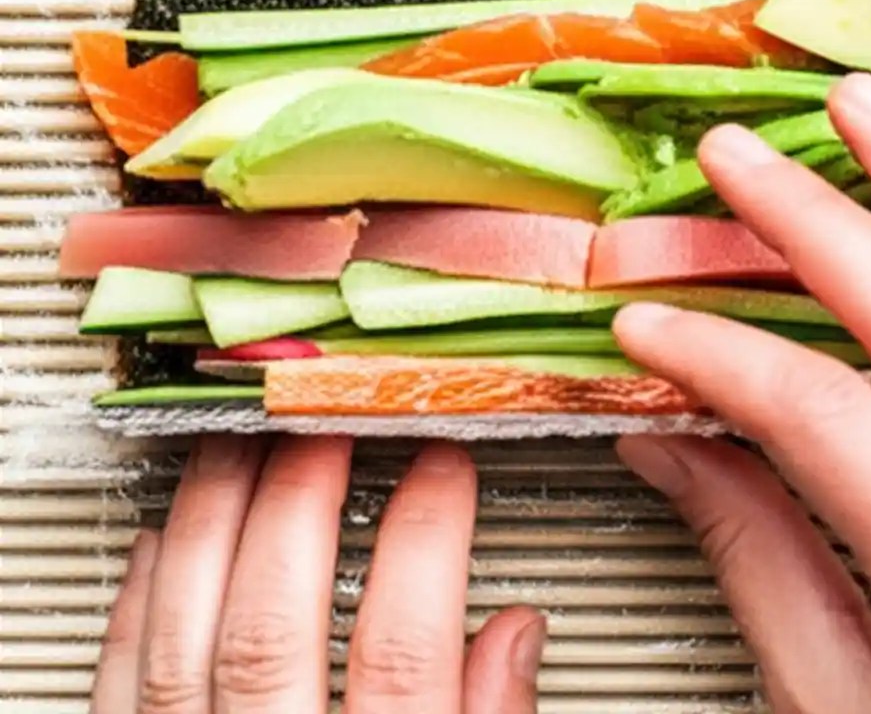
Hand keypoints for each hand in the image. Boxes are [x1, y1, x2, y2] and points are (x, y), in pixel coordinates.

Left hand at [92, 436, 544, 713]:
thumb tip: (516, 634)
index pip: (402, 652)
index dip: (427, 542)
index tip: (445, 470)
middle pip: (273, 625)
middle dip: (301, 502)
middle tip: (329, 423)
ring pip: (181, 638)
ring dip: (210, 524)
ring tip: (241, 447)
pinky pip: (117, 683)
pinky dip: (137, 601)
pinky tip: (162, 540)